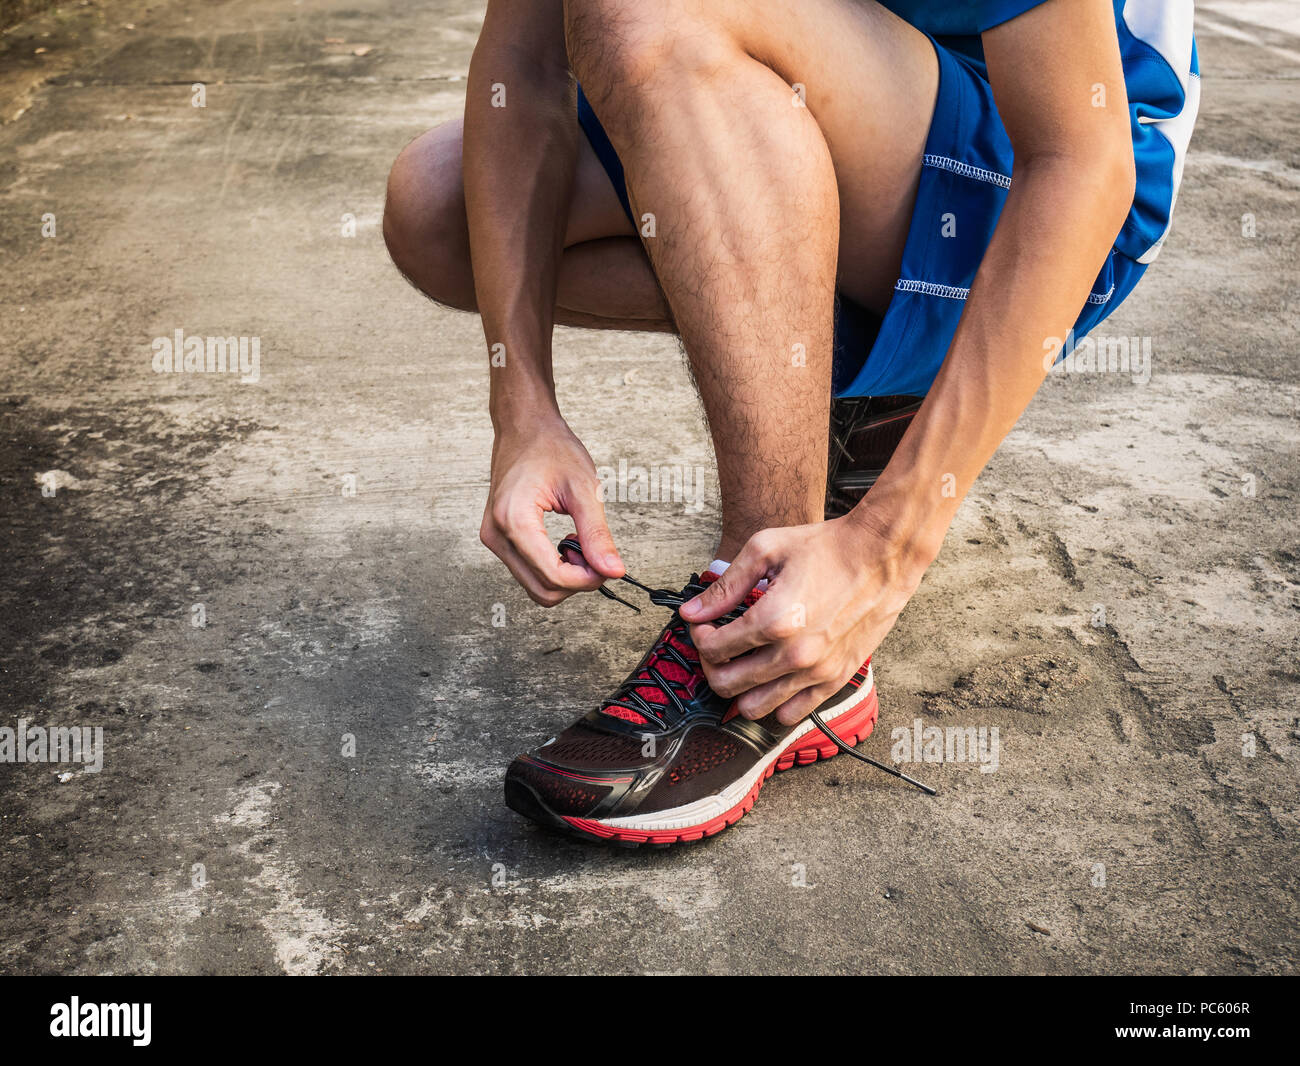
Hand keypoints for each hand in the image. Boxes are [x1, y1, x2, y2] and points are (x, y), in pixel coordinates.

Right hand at [480, 414, 623, 604]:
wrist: (524, 427)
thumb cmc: (550, 448)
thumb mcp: (583, 488)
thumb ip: (597, 534)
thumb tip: (613, 570)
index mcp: (514, 521)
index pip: (554, 577)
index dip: (587, 579)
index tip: (606, 563)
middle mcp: (497, 535)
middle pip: (542, 590)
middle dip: (575, 581)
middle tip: (594, 552)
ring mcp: (493, 538)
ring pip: (534, 585)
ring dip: (564, 575)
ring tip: (577, 541)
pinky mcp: (498, 538)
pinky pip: (527, 571)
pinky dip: (551, 567)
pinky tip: (563, 541)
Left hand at [679, 516, 929, 725]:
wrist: (882, 556)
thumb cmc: (827, 548)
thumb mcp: (767, 550)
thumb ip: (726, 586)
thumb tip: (692, 612)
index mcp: (774, 619)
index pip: (712, 648)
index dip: (699, 635)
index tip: (705, 623)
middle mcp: (794, 653)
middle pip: (725, 683)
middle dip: (710, 664)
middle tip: (717, 644)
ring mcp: (816, 671)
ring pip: (753, 707)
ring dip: (738, 688)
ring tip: (742, 662)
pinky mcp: (835, 679)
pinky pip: (791, 714)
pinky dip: (772, 702)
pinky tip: (771, 675)